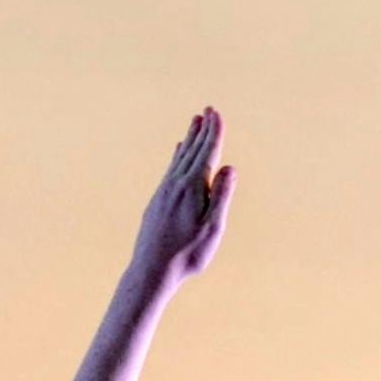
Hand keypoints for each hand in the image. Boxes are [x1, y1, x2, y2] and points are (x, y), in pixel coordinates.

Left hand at [131, 107, 235, 291]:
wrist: (151, 270)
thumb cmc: (187, 254)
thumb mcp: (212, 227)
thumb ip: (221, 196)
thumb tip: (229, 167)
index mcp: (192, 189)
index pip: (207, 154)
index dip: (214, 133)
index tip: (217, 114)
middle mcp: (175, 185)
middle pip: (192, 151)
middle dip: (203, 130)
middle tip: (208, 109)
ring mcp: (163, 192)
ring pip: (179, 159)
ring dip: (189, 139)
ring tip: (195, 122)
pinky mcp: (157, 201)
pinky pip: (170, 170)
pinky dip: (177, 157)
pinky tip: (178, 152)